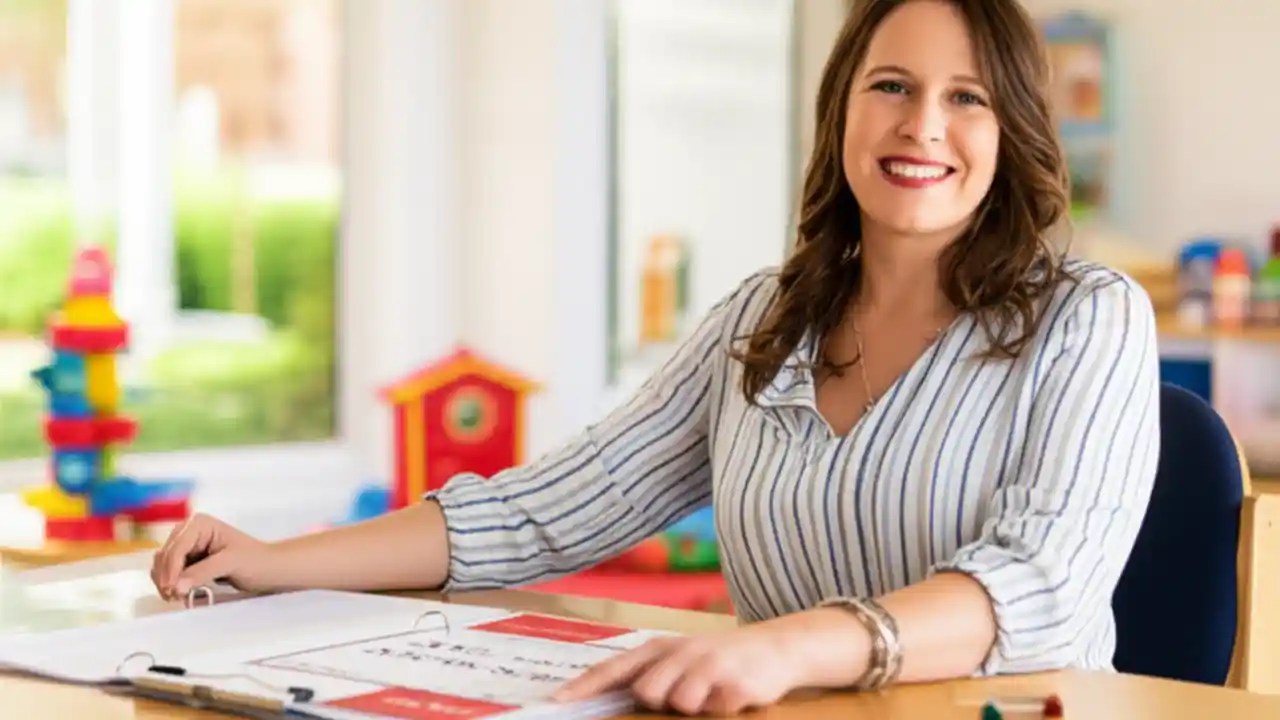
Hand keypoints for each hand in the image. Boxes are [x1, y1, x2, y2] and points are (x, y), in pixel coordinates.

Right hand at [150, 513, 274, 600]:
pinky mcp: (189, 560)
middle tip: (174, 597)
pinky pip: (171, 573)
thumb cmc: (255, 560)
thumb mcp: (230, 563)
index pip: (176, 549)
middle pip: (165, 556)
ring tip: (177, 597)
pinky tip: (180, 594)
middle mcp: (189, 531)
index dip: (170, 570)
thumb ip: (202, 572)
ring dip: (166, 582)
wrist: (269, 568)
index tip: (172, 590)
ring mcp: (187, 546)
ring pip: (163, 566)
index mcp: (199, 524)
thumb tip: (176, 586)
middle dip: (166, 577)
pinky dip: (172, 584)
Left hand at [553, 624, 805, 715]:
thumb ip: (647, 675)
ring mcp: (711, 667)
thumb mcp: (680, 658)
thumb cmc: (717, 659)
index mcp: (662, 647)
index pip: (615, 667)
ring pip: (681, 704)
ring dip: (694, 707)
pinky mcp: (738, 685)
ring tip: (710, 696)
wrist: (779, 647)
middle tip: (684, 695)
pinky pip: (716, 711)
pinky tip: (732, 697)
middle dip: (659, 701)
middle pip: (648, 691)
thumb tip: (608, 697)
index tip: (557, 701)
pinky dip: (722, 710)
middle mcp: (683, 652)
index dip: (586, 685)